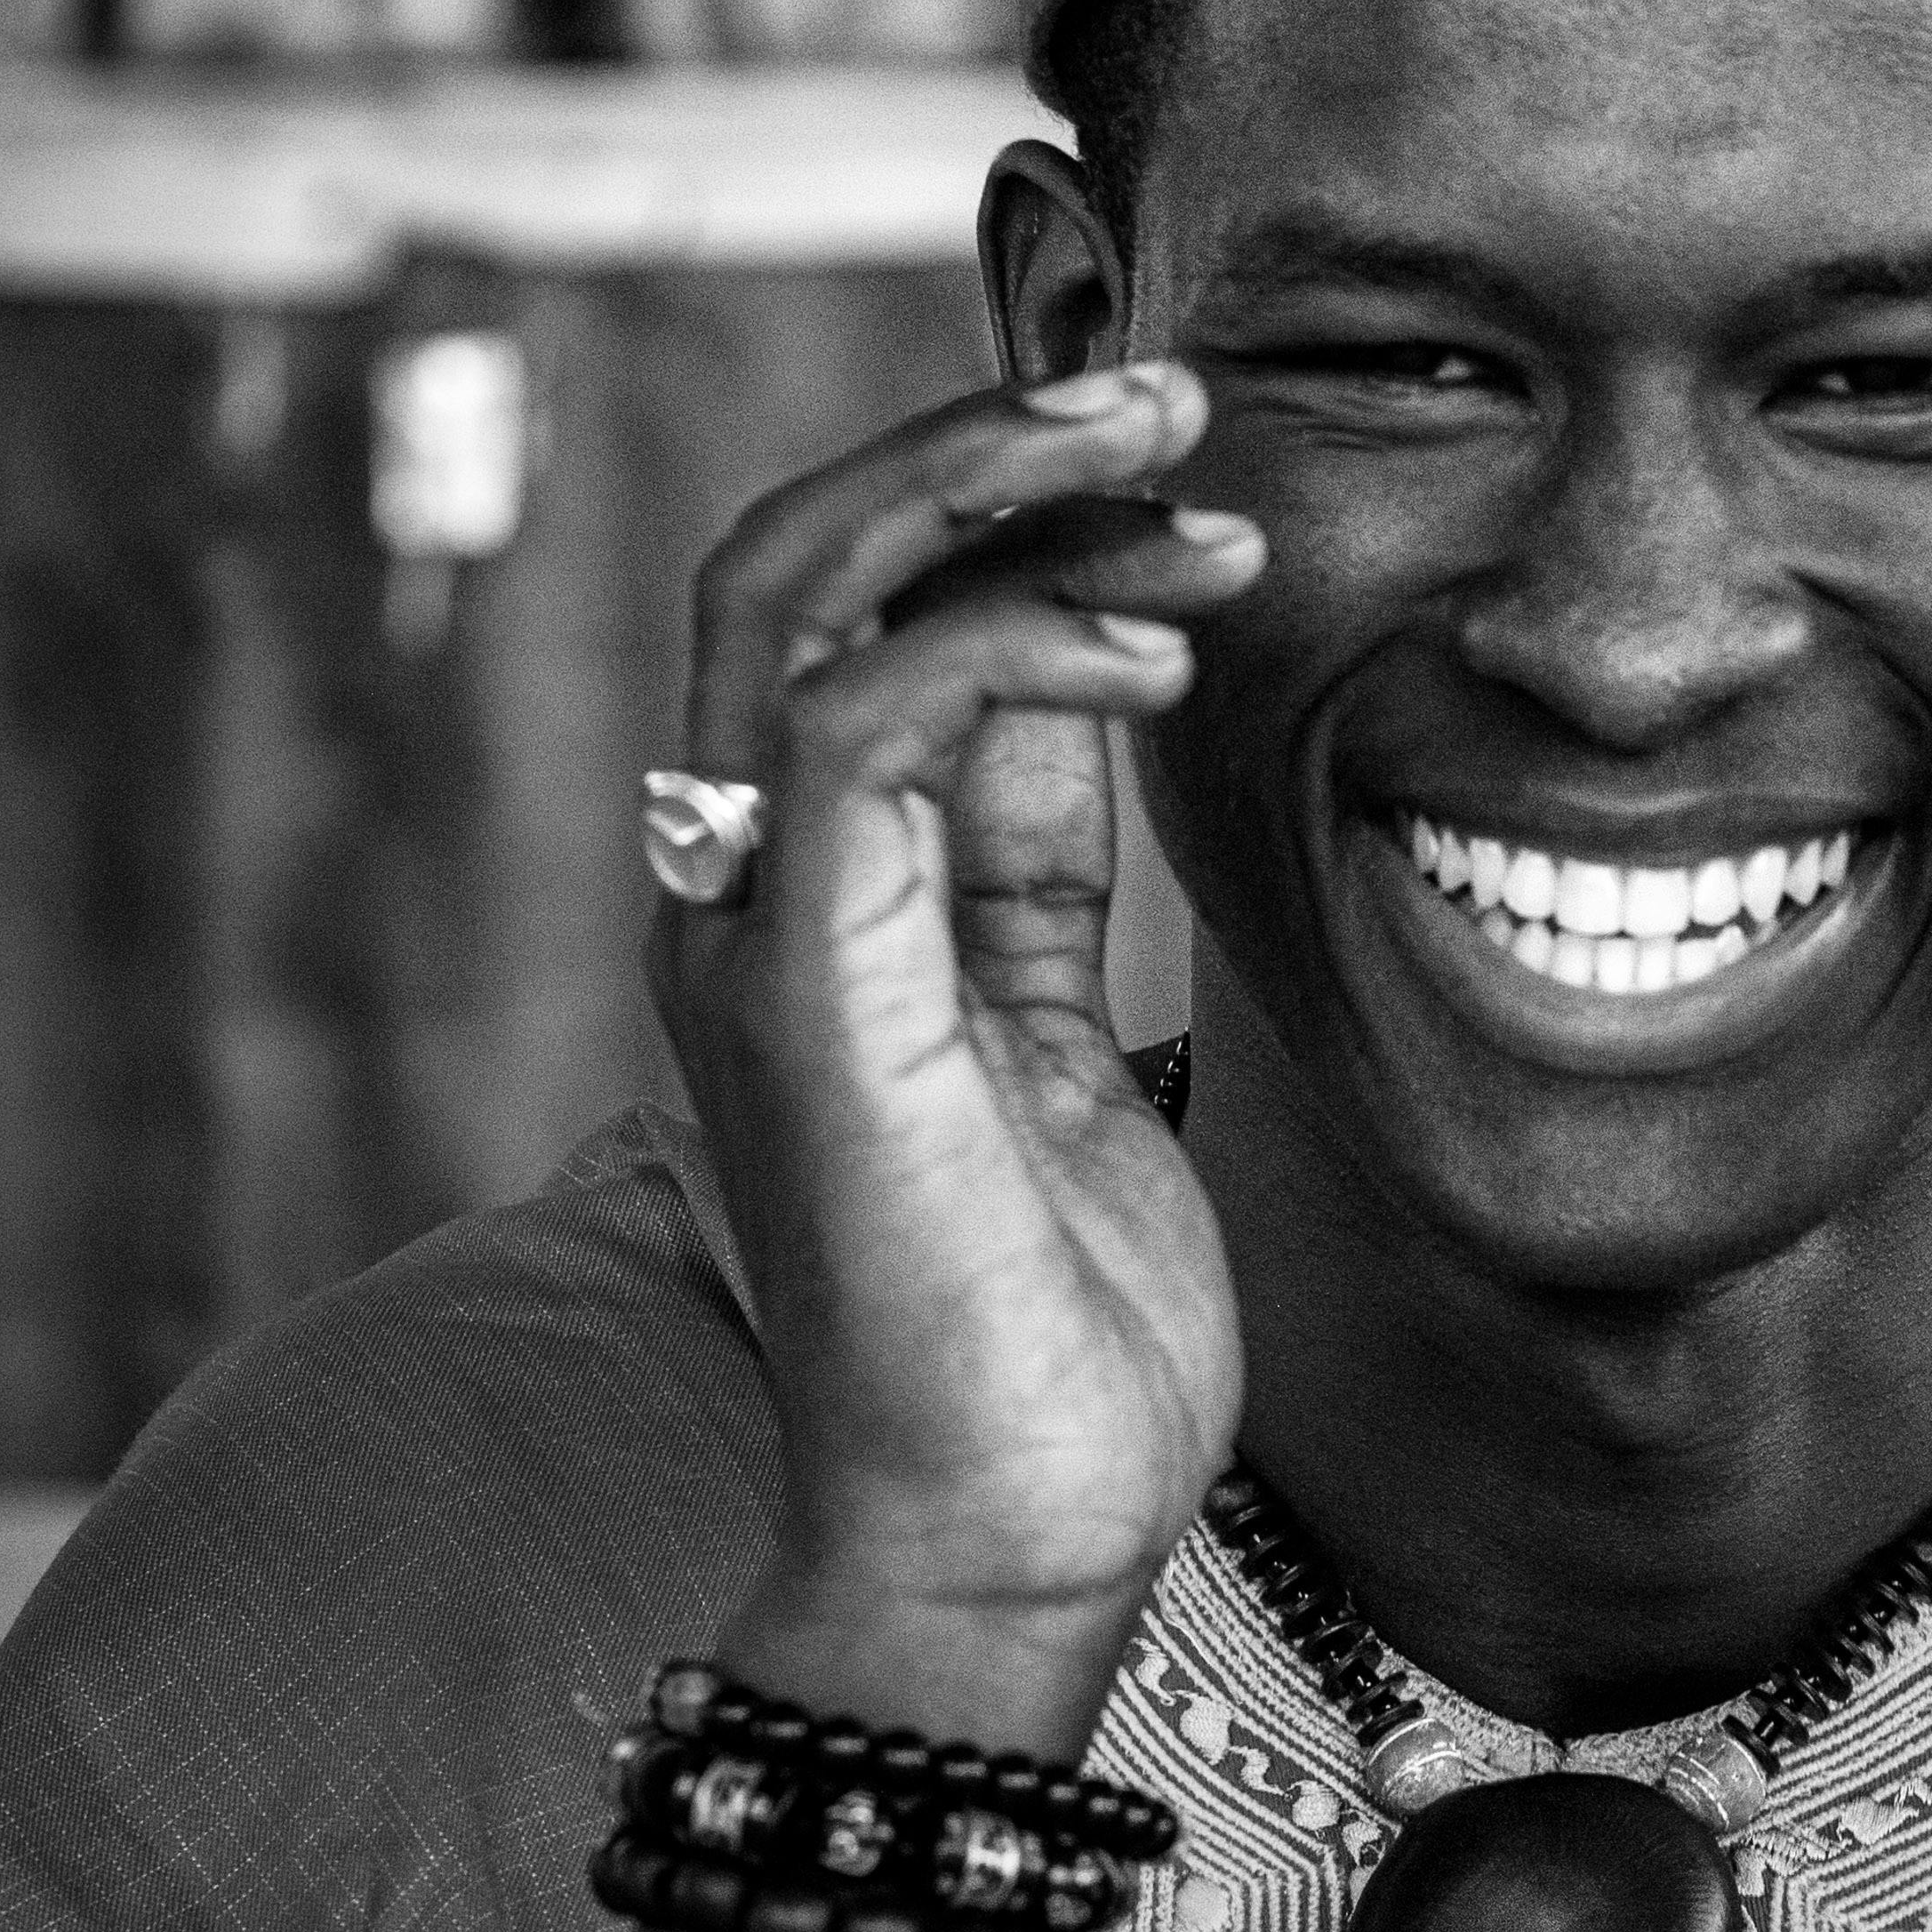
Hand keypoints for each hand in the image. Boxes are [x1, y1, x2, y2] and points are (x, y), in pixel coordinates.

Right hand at [652, 357, 1262, 1766]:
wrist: (1012, 1543)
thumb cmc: (1056, 1329)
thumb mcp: (1069, 1035)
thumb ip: (1038, 871)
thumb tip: (1091, 694)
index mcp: (816, 898)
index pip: (857, 613)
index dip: (999, 506)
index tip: (1182, 460)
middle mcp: (749, 890)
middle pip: (794, 557)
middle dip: (982, 443)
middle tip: (1172, 388)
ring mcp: (753, 934)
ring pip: (800, 597)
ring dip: (994, 497)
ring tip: (1182, 472)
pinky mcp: (803, 990)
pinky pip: (863, 727)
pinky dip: (1009, 645)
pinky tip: (1159, 654)